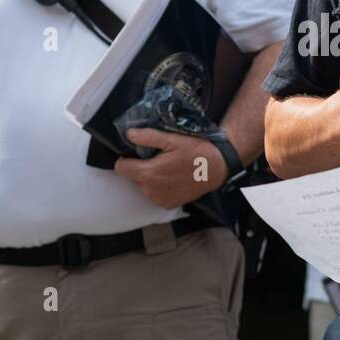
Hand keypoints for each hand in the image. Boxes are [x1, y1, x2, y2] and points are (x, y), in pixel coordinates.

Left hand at [114, 128, 228, 207]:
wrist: (217, 168)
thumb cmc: (197, 152)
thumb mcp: (173, 139)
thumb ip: (148, 137)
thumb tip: (130, 134)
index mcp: (148, 173)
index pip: (121, 168)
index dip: (127, 158)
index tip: (138, 154)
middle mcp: (151, 190)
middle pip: (132, 177)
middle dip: (140, 168)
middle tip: (157, 158)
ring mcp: (160, 199)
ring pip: (143, 187)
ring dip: (149, 178)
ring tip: (166, 168)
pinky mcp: (168, 204)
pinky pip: (155, 195)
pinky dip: (159, 188)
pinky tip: (172, 178)